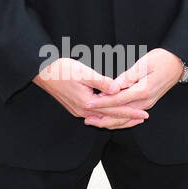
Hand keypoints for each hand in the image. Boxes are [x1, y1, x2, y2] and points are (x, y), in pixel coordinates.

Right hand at [33, 56, 149, 129]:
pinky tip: (113, 114)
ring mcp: (79, 111)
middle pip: (110, 118)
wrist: (43, 72)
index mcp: (87, 103)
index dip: (130, 113)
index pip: (114, 110)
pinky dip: (107, 116)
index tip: (144, 115)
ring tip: (131, 118)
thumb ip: (102, 82)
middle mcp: (83, 111)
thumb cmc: (63, 69)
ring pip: (103, 119)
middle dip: (127, 119)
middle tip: (143, 119)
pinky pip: (95, 116)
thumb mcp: (84, 73)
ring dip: (117, 119)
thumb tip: (117, 89)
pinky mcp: (75, 108)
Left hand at [80, 48, 183, 128]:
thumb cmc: (161, 60)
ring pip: (125, 119)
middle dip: (102, 118)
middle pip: (120, 115)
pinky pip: (130, 116)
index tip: (88, 104)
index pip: (117, 100)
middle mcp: (145, 102)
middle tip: (86, 119)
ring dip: (109, 122)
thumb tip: (113, 87)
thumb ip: (127, 78)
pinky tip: (109, 120)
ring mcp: (147, 104)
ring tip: (93, 121)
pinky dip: (119, 120)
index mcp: (142, 91)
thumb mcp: (143, 65)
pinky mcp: (147, 104)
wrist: (178, 64)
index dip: (101, 103)